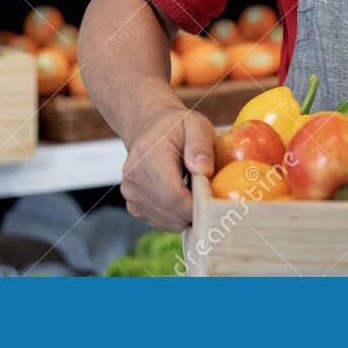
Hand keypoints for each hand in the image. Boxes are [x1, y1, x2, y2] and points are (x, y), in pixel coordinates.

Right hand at [119, 98, 216, 231]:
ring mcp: (131, 196)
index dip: (199, 205)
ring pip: (169, 222)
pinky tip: (181, 193)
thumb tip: (204, 172)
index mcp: (148, 158)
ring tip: (193, 189)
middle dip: (197, 210)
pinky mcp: (133, 206)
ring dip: (187, 213)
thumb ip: (201, 145)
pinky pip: (162, 222)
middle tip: (210, 193)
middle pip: (173, 214)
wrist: (148, 127)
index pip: (174, 197)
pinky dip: (176, 214)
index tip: (216, 197)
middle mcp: (134, 180)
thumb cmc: (175, 126)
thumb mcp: (195, 124)